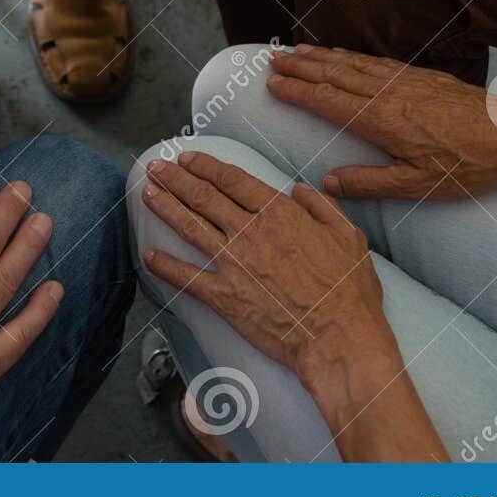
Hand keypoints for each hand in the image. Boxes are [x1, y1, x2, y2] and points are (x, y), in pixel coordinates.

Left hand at [140, 152, 396, 391]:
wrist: (338, 338)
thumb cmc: (349, 291)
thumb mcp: (349, 236)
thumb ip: (322, 207)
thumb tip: (301, 189)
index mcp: (279, 213)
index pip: (232, 179)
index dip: (205, 166)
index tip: (188, 158)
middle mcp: (250, 232)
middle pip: (204, 196)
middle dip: (175, 178)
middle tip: (156, 167)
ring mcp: (234, 264)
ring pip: (190, 227)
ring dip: (165, 207)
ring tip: (146, 193)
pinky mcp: (224, 296)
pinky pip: (186, 277)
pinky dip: (164, 266)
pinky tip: (148, 256)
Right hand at [267, 45, 496, 198]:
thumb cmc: (468, 166)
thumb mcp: (417, 185)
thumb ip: (370, 183)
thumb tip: (328, 182)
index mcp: (381, 119)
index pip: (327, 100)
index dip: (296, 90)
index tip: (271, 83)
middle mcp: (388, 93)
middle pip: (334, 74)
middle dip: (300, 66)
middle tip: (271, 58)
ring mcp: (406, 80)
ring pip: (353, 62)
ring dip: (321, 55)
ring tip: (296, 49)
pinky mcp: (423, 76)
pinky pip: (376, 60)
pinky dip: (352, 54)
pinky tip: (343, 53)